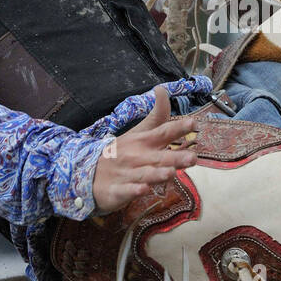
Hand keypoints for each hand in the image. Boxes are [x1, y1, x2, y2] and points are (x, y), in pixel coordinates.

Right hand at [91, 85, 198, 213]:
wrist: (87, 173)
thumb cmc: (120, 152)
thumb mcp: (138, 133)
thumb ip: (156, 116)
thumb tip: (162, 89)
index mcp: (142, 141)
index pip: (163, 132)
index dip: (178, 128)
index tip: (193, 123)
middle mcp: (136, 156)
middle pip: (158, 157)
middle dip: (175, 157)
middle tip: (193, 158)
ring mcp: (126, 174)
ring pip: (144, 174)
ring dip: (157, 173)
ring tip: (171, 172)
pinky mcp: (116, 190)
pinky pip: (126, 191)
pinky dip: (134, 190)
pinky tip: (144, 190)